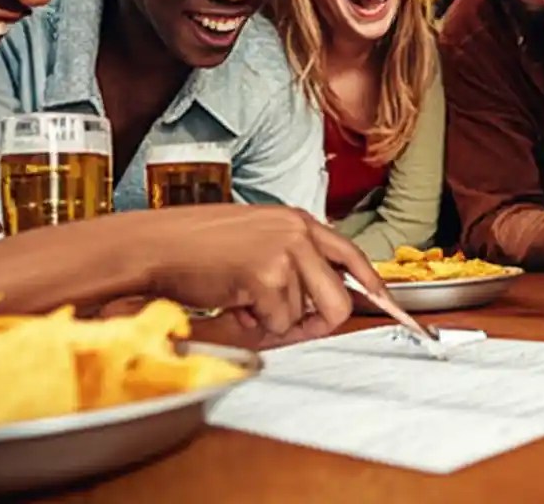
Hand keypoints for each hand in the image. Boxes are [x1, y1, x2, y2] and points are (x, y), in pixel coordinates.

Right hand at [136, 205, 386, 347]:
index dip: (371, 286)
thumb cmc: (197, 245)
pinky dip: (253, 322)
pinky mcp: (267, 274)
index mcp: (296, 220)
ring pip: (303, 316)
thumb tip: (319, 309)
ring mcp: (285, 251)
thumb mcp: (254, 240)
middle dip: (316, 323)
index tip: (386, 306)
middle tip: (284, 322)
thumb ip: (291, 264)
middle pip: (339, 300)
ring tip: (241, 298)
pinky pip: (277, 322)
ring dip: (271, 319)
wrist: (157, 245)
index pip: (351, 255)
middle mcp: (297, 231)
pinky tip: (231, 301)